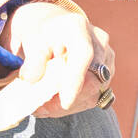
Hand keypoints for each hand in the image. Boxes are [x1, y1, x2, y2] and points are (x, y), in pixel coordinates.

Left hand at [0, 2, 114, 117]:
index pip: (83, 55)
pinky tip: (55, 106)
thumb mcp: (30, 41)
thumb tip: (32, 79)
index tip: (65, 101)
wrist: (54, 31)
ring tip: (43, 108)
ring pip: (94, 93)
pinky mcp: (106, 75)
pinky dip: (73, 105)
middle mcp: (99, 43)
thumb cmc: (41, 35)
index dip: (75, 79)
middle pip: (92, 80)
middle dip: (66, 101)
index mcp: (77, 28)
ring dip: (67, 106)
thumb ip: (32, 59)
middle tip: (39, 109)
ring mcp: (106, 59)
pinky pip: (94, 97)